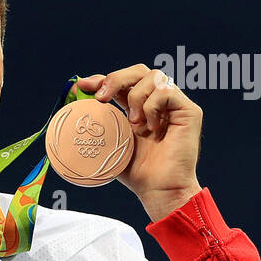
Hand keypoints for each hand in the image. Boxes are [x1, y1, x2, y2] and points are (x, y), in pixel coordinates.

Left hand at [75, 66, 202, 220]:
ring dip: (136, 97)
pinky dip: (152, 106)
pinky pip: (167, 92)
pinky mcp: (189, 111)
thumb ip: (96, 118)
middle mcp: (158, 102)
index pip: (122, 81)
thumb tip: (71, 97)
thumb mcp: (109, 140)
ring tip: (134, 123)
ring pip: (154, 76)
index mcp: (138, 107)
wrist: (157, 189)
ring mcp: (174, 105)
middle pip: (138, 71)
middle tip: (102, 98)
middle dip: (116, 79)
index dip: (102, 78)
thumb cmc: (134, 171)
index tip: (82, 85)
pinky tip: (151, 128)